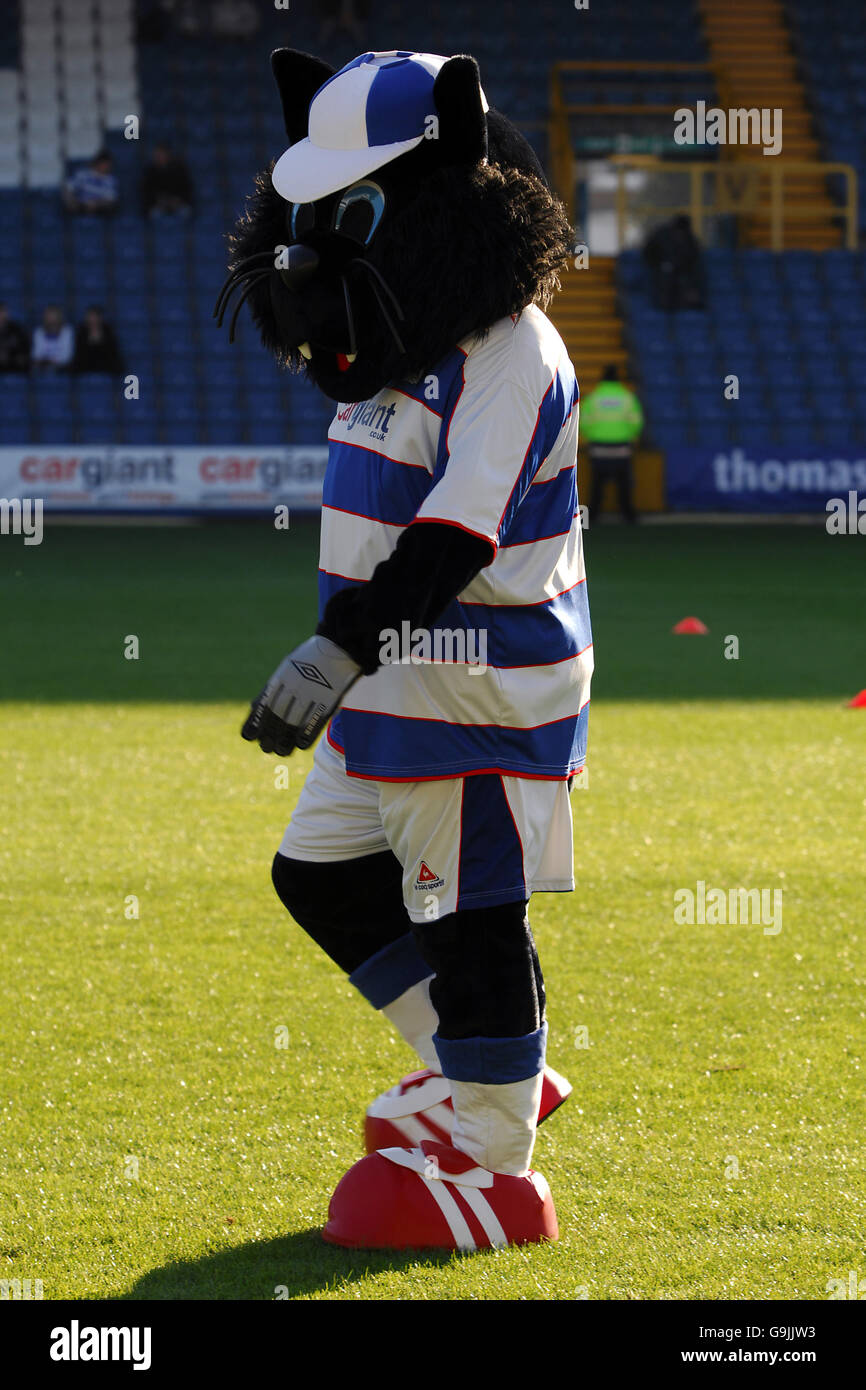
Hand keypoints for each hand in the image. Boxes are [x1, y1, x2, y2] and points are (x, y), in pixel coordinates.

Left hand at [240, 634, 361, 755]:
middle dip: (269, 735)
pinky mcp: (327, 700)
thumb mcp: (285, 668)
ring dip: (284, 740)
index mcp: (280, 678)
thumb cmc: (309, 660)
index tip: (250, 737)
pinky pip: (314, 721)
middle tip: (266, 748)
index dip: (255, 723)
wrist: (338, 647)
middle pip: (276, 717)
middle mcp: (292, 687)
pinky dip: (305, 735)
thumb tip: (254, 707)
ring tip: (281, 751)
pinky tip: (300, 744)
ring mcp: (310, 694)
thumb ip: (272, 688)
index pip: (262, 705)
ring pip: (292, 723)